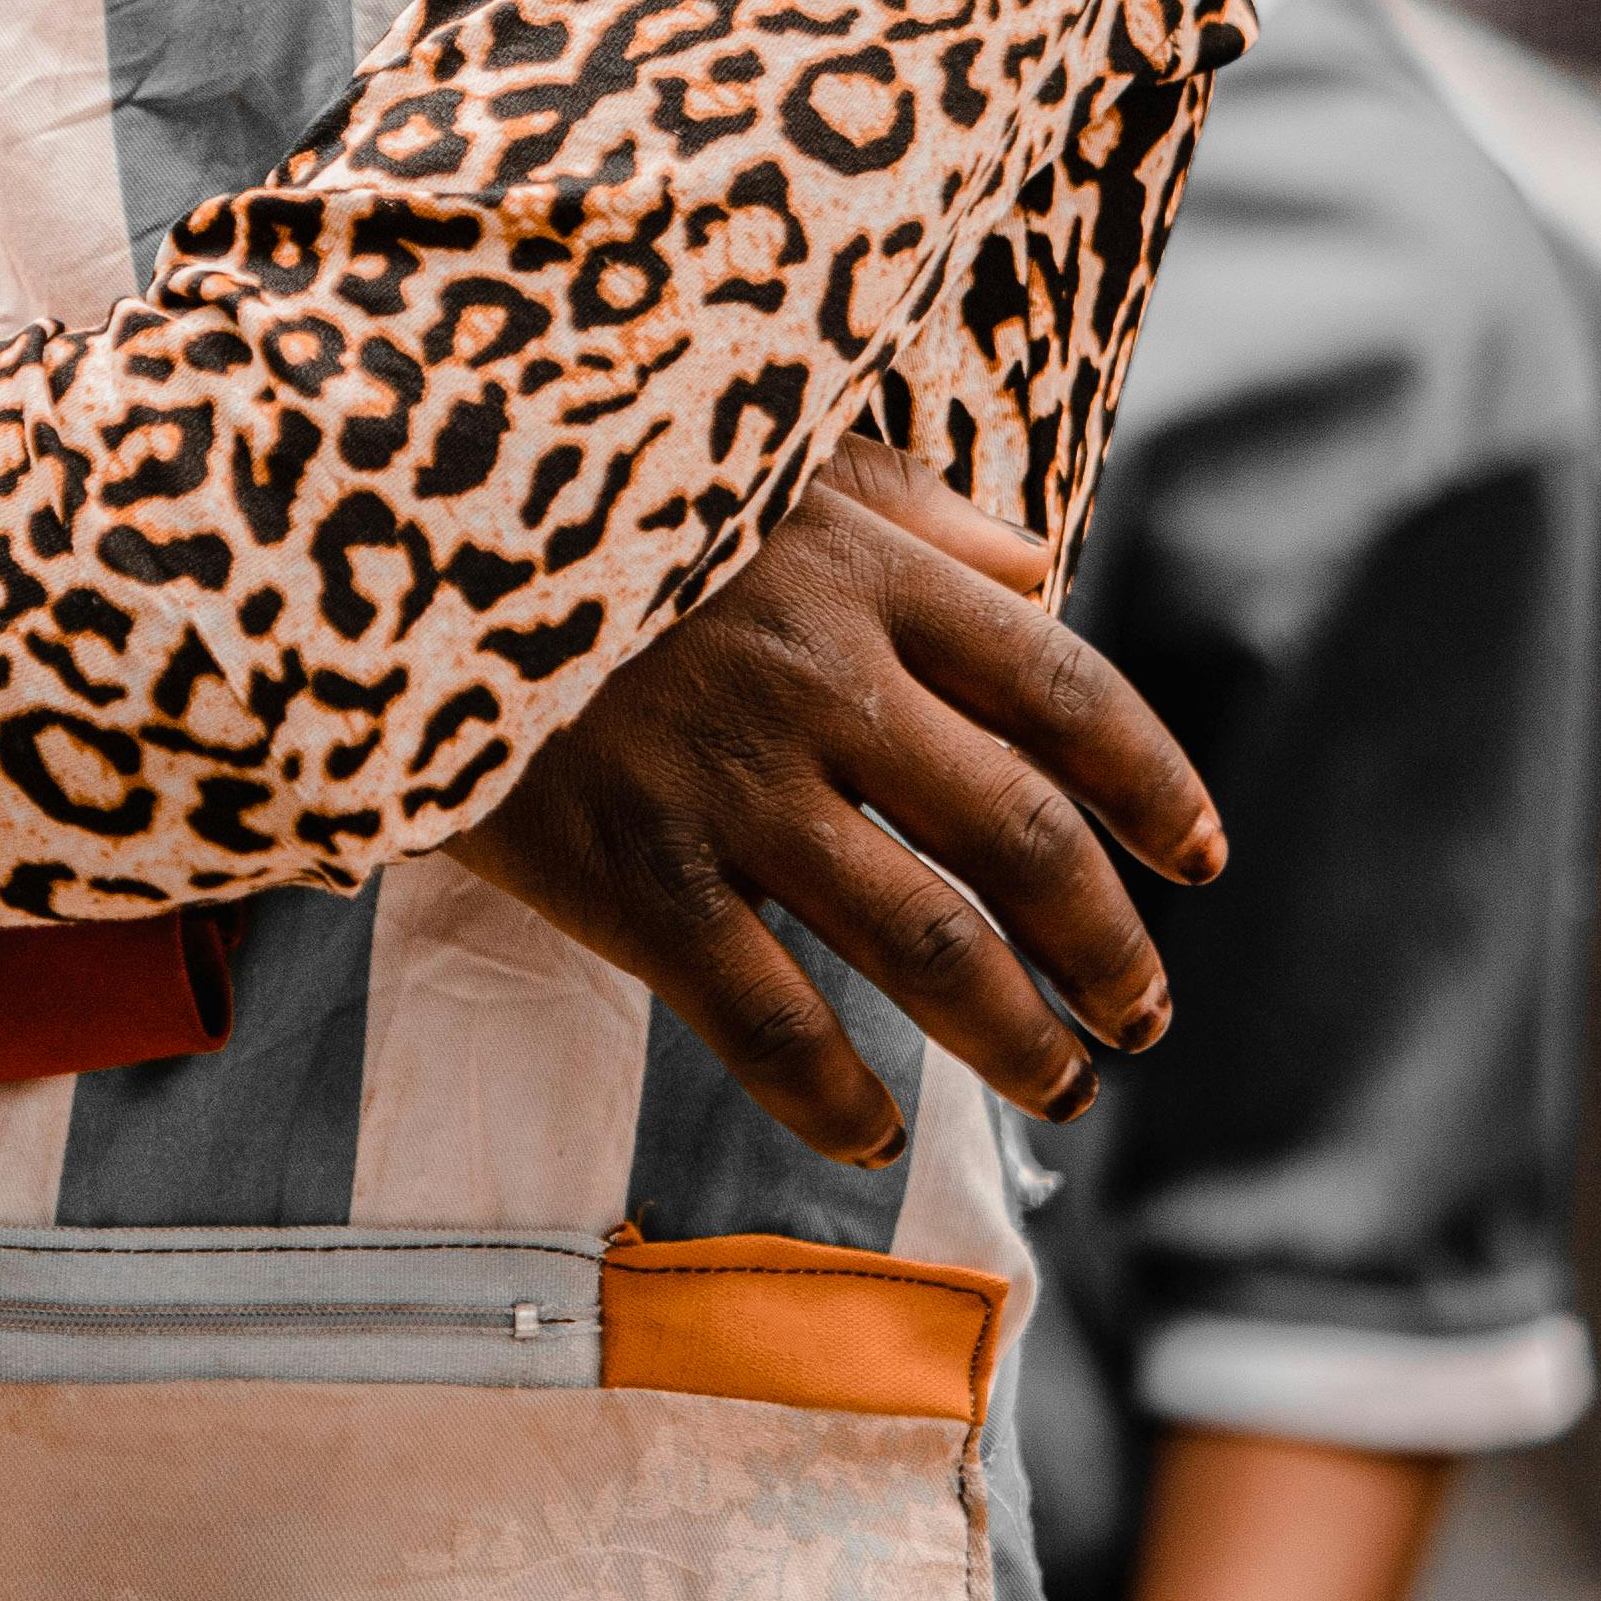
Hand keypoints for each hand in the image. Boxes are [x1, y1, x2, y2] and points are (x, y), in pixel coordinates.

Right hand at [453, 439, 1222, 1166]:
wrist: (399, 524)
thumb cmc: (595, 490)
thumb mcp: (766, 459)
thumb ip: (911, 510)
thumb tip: (1041, 563)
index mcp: (869, 579)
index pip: (1066, 694)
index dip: (1155, 787)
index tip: (1201, 858)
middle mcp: (826, 687)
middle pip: (1024, 840)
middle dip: (1107, 946)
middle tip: (1144, 1013)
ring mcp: (729, 789)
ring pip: (927, 945)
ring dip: (1017, 1037)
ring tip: (1063, 1086)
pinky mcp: (630, 874)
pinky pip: (766, 1019)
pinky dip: (833, 1096)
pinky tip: (868, 1141)